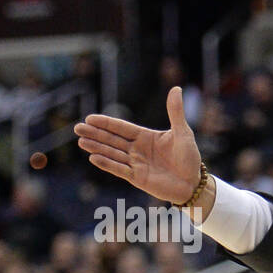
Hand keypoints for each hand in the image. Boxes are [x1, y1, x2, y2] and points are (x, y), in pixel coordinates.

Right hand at [74, 86, 204, 205]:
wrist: (194, 183)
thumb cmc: (189, 157)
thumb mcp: (183, 132)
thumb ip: (175, 112)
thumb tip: (176, 88)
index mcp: (145, 137)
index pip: (122, 128)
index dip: (106, 123)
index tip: (90, 118)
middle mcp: (137, 149)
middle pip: (112, 140)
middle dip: (95, 134)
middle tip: (77, 128)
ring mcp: (136, 164)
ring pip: (113, 154)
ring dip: (97, 148)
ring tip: (81, 142)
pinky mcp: (137, 178)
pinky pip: (120, 170)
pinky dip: (108, 164)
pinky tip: (94, 158)